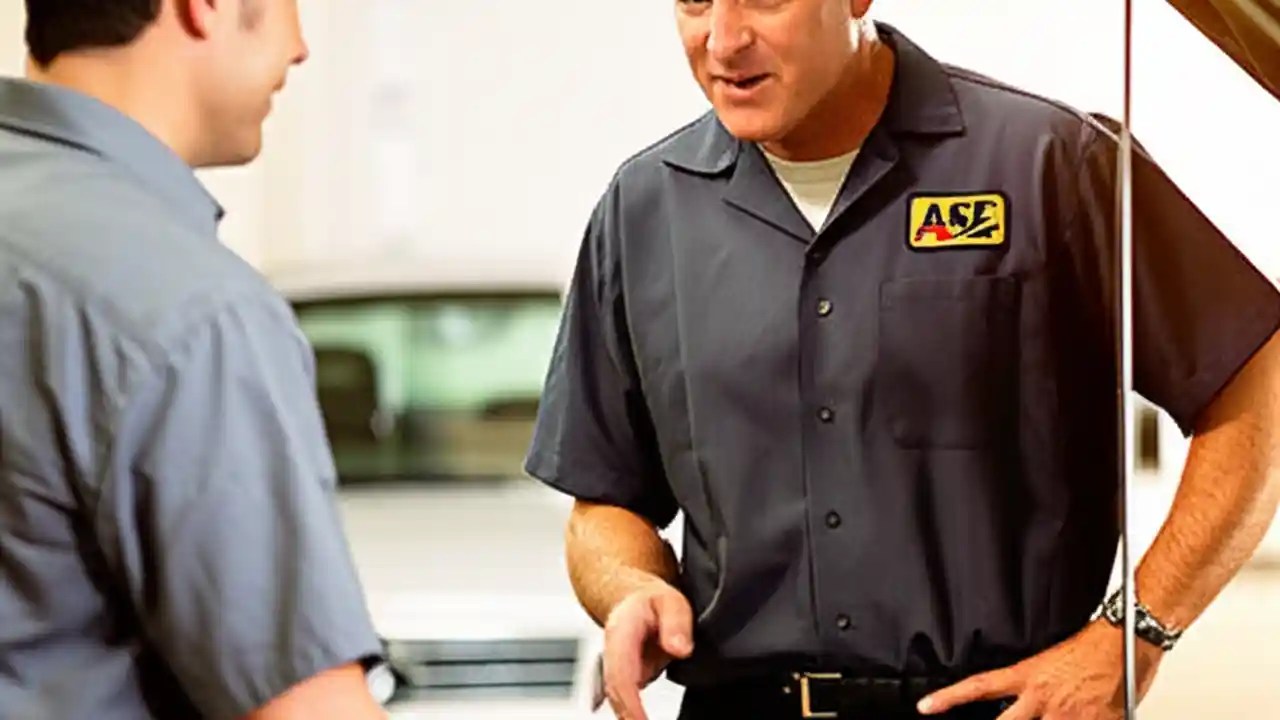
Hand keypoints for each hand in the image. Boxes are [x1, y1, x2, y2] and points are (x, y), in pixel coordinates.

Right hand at [602, 580, 694, 719]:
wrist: (632, 599)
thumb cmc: (651, 601)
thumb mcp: (671, 601)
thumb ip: (676, 623)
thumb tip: (679, 649)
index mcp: (620, 633)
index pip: (621, 673)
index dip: (630, 702)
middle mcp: (612, 653)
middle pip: (615, 692)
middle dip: (628, 717)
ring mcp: (616, 668)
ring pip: (618, 697)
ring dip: (630, 716)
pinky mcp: (624, 679)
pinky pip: (625, 700)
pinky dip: (633, 714)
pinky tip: (642, 719)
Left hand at [917, 620, 1163, 719]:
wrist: (1129, 635)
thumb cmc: (1096, 644)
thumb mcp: (1054, 663)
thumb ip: (1035, 688)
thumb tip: (1027, 704)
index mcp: (1029, 676)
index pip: (979, 687)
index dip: (950, 699)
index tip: (926, 707)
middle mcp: (1043, 698)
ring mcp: (1067, 714)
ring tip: (1062, 708)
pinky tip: (1089, 713)